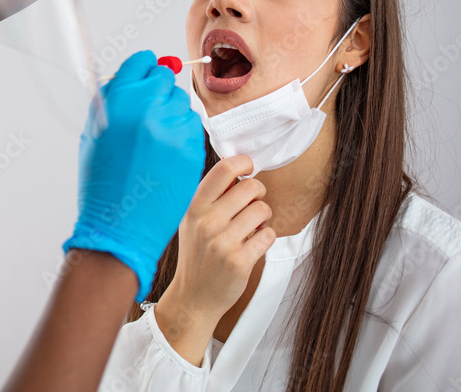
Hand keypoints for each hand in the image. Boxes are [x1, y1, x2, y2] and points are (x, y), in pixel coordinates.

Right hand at [64, 50, 205, 301]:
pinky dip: (183, 137)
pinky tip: (167, 157)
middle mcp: (146, 110)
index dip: (143, 70)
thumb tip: (133, 75)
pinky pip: (193, 129)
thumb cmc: (102, 183)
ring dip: (171, 116)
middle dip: (157, 94)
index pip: (142, 62)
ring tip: (154, 144)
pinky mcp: (192, 151)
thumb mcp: (94, 134)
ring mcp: (172, 131)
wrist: (118, 226)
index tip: (146, 78)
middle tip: (147, 118)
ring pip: (181, 105)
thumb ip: (113, 101)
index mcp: (117, 101)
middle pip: (164, 80)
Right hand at [161, 156, 275, 323]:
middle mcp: (207, 222)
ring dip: (264, 216)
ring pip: (262, 210)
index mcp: (195, 208)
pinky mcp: (240, 260)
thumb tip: (238, 172)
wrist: (194, 297)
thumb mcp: (192, 222)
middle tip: (254, 203)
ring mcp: (223, 242)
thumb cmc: (197, 256)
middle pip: (250, 187)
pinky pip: (268, 234)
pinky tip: (255, 243)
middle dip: (258, 192)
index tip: (248, 168)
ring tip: (253, 226)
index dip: (243, 163)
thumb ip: (210, 198)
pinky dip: (266, 236)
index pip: (223, 170)